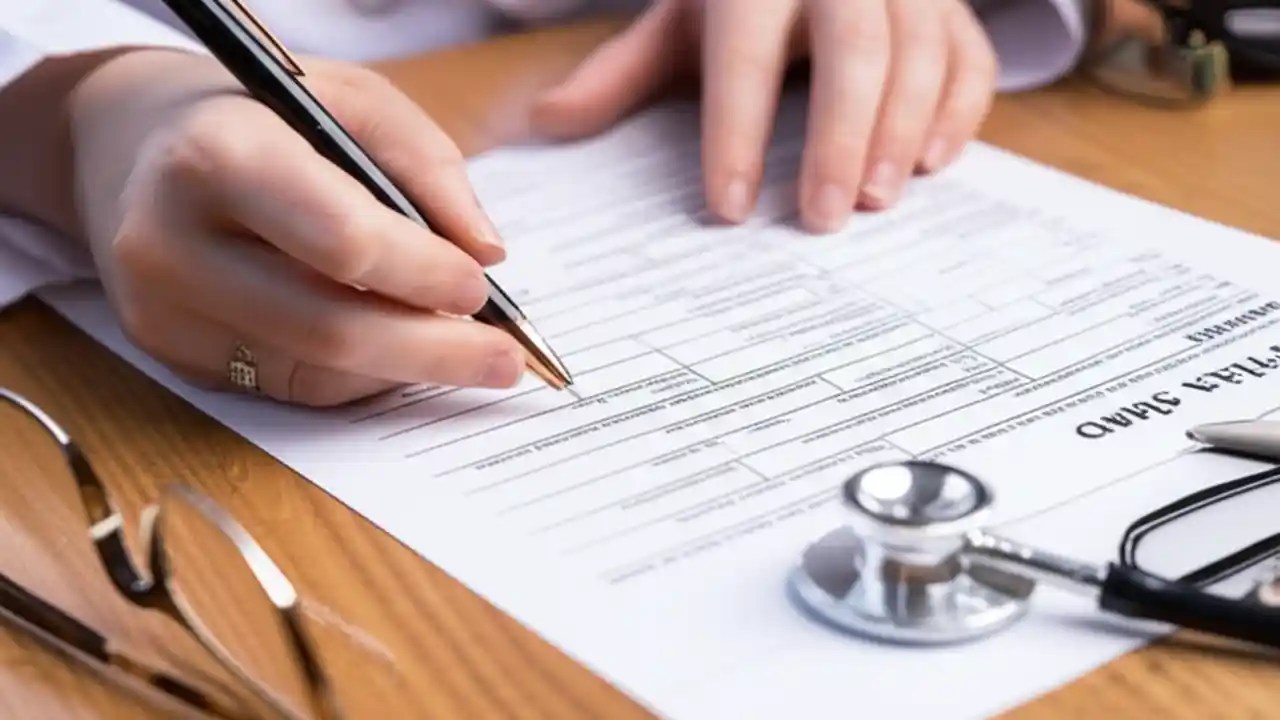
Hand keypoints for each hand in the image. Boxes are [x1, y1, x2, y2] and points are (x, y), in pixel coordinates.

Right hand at [69, 50, 524, 406]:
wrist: (134, 147)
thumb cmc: (260, 115)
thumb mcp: (348, 99)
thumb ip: (426, 165)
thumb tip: (486, 253)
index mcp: (216, 155)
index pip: (338, 239)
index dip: (420, 273)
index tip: (481, 287)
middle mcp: (171, 242)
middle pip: (327, 327)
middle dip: (433, 351)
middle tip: (505, 361)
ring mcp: (164, 311)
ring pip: (314, 370)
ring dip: (406, 369)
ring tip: (469, 356)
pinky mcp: (172, 353)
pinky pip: (290, 384)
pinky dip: (361, 374)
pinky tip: (400, 351)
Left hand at [532, 0, 997, 232]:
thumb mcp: (681, 21)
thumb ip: (622, 72)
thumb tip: (547, 123)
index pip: (746, 54)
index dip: (737, 132)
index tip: (729, 208)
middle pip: (853, 50)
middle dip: (840, 137)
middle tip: (823, 219)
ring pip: (920, 48)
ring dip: (901, 128)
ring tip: (878, 200)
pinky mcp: (953, 5)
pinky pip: (969, 54)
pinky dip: (959, 109)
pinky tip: (931, 163)